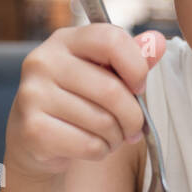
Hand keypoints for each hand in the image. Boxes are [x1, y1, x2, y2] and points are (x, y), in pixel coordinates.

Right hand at [6, 24, 165, 179]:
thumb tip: (158, 42)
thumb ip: (132, 57)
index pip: (111, 40)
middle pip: (111, 89)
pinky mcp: (33, 130)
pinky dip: (101, 151)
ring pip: (103, 122)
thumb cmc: (77, 100)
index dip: (136, 66)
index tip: (139, 87)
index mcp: (64, 41)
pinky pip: (89, 145)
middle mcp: (43, 62)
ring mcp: (33, 95)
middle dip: (133, 116)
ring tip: (109, 135)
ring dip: (117, 136)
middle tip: (133, 126)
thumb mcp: (104, 73)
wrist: (35, 139)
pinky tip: (93, 146)